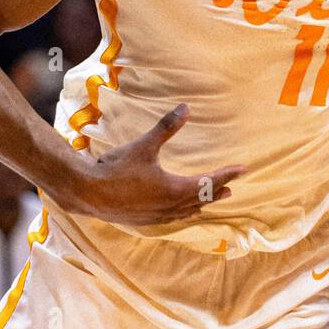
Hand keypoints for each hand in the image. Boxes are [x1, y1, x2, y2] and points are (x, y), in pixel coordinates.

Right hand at [53, 104, 245, 224]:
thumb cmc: (115, 168)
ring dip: (200, 205)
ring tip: (209, 203)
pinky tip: (177, 213)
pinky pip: (170, 219)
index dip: (227, 174)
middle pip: (201, 200)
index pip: (209, 182)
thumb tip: (186, 108)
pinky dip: (181, 214)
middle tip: (231, 187)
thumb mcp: (143, 146)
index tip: (242, 169)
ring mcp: (156, 216)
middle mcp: (170, 207)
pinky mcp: (143, 220)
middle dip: (216, 192)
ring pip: (185, 212)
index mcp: (175, 189)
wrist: (86, 193)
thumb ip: (166, 127)